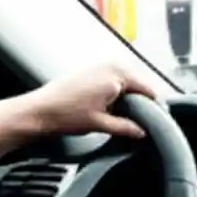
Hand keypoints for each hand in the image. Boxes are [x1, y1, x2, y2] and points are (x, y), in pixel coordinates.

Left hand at [21, 63, 156, 138]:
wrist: (38, 110)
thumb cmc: (65, 114)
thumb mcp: (101, 124)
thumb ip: (126, 127)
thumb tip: (142, 132)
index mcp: (116, 74)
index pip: (148, 89)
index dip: (154, 107)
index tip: (157, 122)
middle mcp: (110, 65)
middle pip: (139, 84)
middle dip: (142, 102)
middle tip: (143, 122)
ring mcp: (100, 65)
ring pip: (127, 82)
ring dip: (130, 97)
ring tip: (128, 117)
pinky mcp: (92, 70)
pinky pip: (115, 79)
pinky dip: (119, 92)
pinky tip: (114, 107)